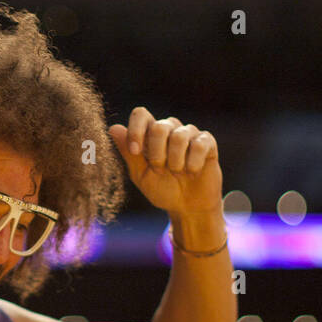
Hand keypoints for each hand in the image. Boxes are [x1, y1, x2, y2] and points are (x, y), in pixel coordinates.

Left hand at [108, 109, 222, 216]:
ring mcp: (189, 134)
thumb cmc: (163, 189)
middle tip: (160, 170)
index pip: (141, 114)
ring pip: (178, 136)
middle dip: (156, 154)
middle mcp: (170, 129)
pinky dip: (193, 163)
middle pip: (158, 126)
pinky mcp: (208, 142)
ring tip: (177, 172)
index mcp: (150, 134)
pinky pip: (199, 145)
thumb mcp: (141, 175)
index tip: (135, 151)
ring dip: (175, 161)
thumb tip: (113, 128)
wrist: (187, 207)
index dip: (136, 130)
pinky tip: (192, 172)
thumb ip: (128, 153)